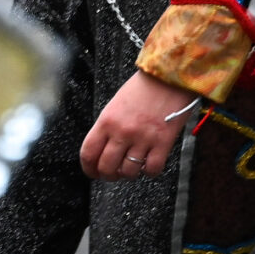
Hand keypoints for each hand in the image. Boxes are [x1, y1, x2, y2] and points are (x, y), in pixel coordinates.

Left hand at [81, 70, 196, 179]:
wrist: (166, 79)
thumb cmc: (141, 89)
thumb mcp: (114, 106)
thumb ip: (107, 127)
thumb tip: (103, 149)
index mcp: (106, 121)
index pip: (88, 153)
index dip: (88, 168)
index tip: (91, 172)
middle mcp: (122, 132)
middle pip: (107, 167)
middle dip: (107, 175)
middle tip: (111, 174)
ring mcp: (142, 139)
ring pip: (129, 172)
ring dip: (128, 174)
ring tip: (130, 167)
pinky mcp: (163, 143)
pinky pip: (152, 169)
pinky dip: (149, 171)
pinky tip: (148, 163)